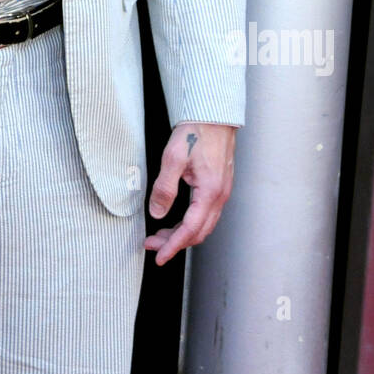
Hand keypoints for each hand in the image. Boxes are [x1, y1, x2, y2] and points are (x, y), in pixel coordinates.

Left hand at [143, 122, 236, 265]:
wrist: (214, 116)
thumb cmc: (196, 132)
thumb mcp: (174, 158)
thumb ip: (164, 187)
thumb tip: (156, 212)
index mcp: (210, 192)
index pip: (190, 229)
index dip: (173, 245)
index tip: (159, 256)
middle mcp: (220, 196)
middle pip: (198, 232)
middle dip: (175, 243)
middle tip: (152, 244)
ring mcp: (222, 192)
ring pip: (203, 225)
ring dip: (182, 234)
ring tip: (160, 234)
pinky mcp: (219, 187)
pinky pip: (206, 214)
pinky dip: (190, 223)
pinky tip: (176, 219)